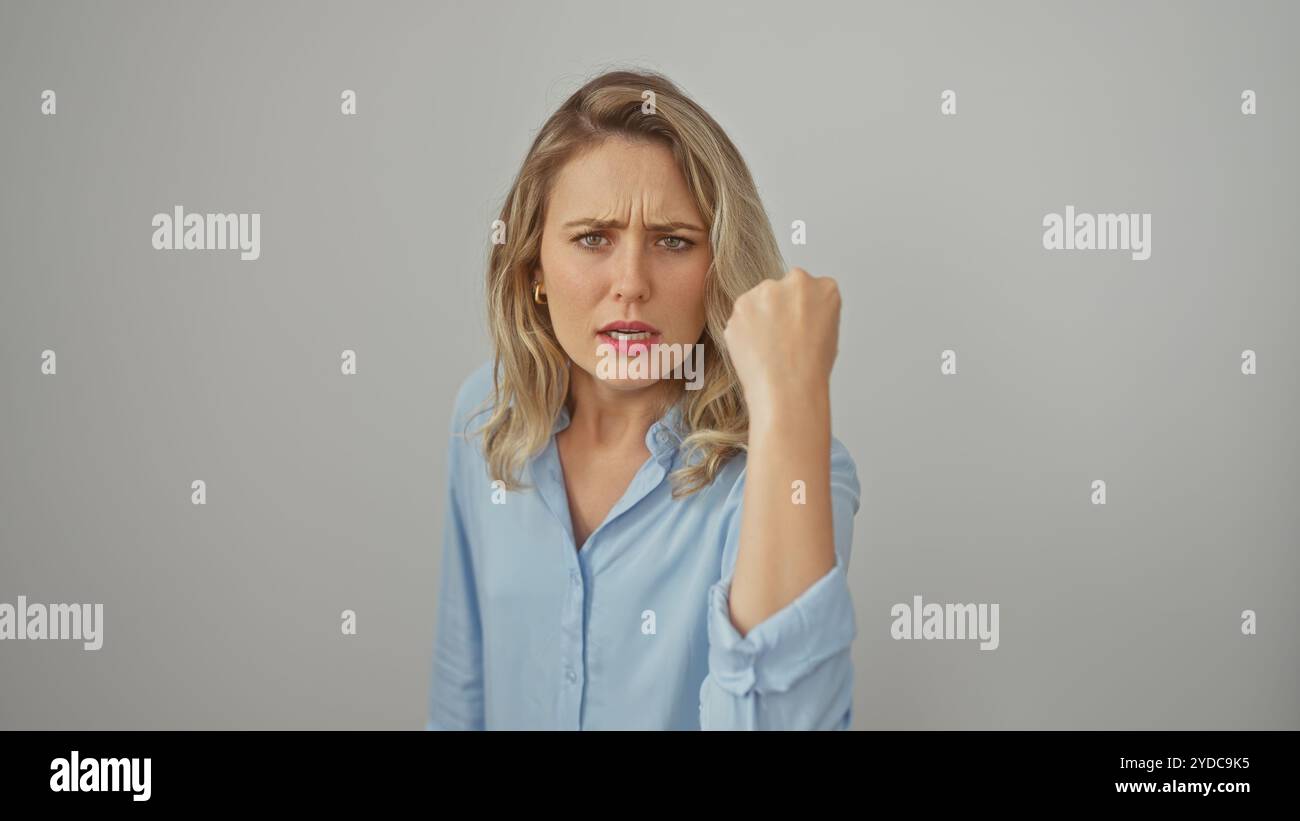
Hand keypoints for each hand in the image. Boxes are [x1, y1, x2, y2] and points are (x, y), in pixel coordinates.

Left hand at [722, 266, 840, 417]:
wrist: (788, 389)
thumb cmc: (811, 369)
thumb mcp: (830, 333)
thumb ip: (814, 310)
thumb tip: (797, 310)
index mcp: (823, 287)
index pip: (806, 289)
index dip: (799, 311)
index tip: (797, 326)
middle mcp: (794, 282)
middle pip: (779, 290)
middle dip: (776, 309)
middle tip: (780, 339)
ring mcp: (764, 292)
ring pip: (756, 301)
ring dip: (757, 318)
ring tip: (768, 347)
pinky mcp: (739, 308)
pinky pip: (740, 318)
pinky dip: (743, 332)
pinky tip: (755, 350)